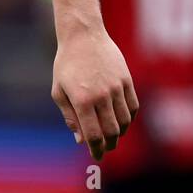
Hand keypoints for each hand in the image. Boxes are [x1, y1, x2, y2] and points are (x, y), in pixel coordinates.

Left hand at [51, 27, 138, 160]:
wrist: (83, 36)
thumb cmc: (66, 64)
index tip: (97, 156)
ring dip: (120, 133)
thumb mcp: (59, 90)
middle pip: (111, 131)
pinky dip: (129, 118)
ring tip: (113, 136)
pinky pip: (133, 107)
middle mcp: (101, 96)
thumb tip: (80, 139)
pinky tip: (122, 121)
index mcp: (82, 100)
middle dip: (109, 144)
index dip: (96, 149)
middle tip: (105, 148)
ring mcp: (116, 88)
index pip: (93, 134)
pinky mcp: (127, 81)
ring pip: (125, 121)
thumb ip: (69, 116)